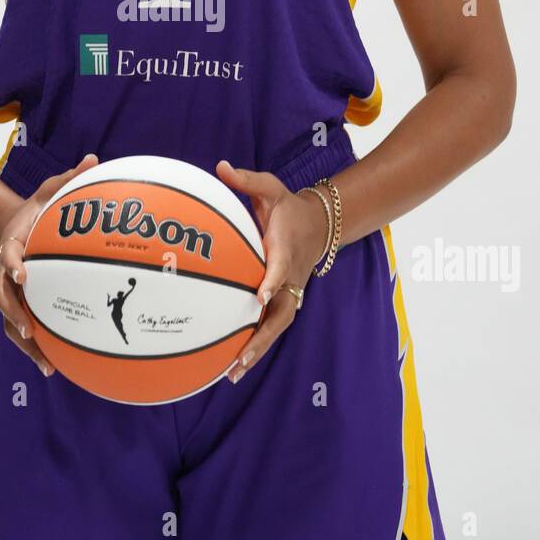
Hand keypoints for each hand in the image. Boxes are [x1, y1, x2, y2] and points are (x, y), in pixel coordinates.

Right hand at [0, 152, 99, 375]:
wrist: (10, 226)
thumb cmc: (36, 208)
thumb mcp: (49, 190)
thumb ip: (69, 178)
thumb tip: (95, 159)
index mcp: (12, 242)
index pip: (8, 254)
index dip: (14, 264)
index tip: (24, 273)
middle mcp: (7, 271)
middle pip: (4, 297)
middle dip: (15, 314)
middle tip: (30, 329)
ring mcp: (11, 291)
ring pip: (10, 320)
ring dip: (25, 343)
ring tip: (47, 364)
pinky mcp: (19, 304)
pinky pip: (23, 328)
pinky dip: (36, 347)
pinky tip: (56, 366)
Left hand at [214, 160, 329, 383]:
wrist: (319, 225)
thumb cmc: (287, 207)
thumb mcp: (269, 188)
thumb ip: (245, 180)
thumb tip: (220, 167)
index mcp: (284, 250)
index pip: (279, 270)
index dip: (271, 283)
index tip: (259, 297)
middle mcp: (289, 277)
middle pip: (280, 313)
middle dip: (261, 337)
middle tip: (240, 357)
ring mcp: (289, 293)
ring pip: (276, 327)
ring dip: (257, 350)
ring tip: (233, 373)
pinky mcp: (285, 301)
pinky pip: (271, 327)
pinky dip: (256, 346)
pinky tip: (233, 365)